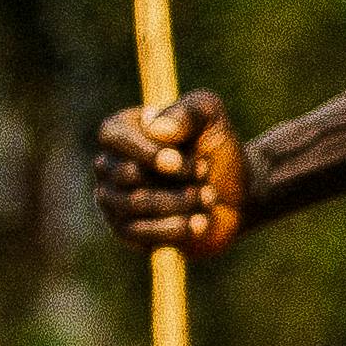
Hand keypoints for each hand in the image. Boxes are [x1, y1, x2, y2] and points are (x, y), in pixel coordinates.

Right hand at [92, 88, 249, 256]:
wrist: (236, 193)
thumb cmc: (217, 148)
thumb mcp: (212, 117)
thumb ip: (189, 111)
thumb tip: (156, 129)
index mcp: (122, 130)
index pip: (113, 136)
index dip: (145, 150)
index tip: (178, 160)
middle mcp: (109, 165)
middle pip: (127, 174)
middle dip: (176, 177)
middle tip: (205, 172)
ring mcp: (113, 200)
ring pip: (136, 204)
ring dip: (181, 201)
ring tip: (209, 196)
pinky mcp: (127, 232)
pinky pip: (141, 234)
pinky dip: (176, 227)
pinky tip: (201, 222)